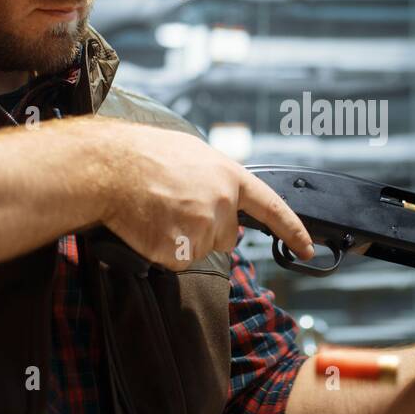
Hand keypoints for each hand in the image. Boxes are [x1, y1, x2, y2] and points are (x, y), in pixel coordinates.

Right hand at [99, 121, 313, 269]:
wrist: (108, 168)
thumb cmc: (143, 155)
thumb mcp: (190, 152)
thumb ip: (215, 177)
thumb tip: (222, 193)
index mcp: (228, 177)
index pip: (271, 208)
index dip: (291, 229)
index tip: (306, 247)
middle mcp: (222, 203)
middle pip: (226, 236)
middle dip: (206, 229)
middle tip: (174, 207)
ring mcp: (201, 228)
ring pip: (198, 249)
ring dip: (180, 238)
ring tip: (156, 210)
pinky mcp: (179, 251)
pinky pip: (175, 261)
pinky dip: (162, 250)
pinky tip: (149, 226)